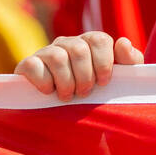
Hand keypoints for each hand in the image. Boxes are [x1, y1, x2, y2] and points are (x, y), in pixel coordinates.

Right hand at [15, 32, 142, 100]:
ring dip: (66, 82)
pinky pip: (32, 64)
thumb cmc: (95, 92)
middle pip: (79, 49)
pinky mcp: (27, 64)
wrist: (64, 114)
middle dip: (85, 76)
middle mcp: (68, 43)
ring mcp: (46, 52)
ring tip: (68, 96)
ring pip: (58, 57)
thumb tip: (123, 42)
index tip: (104, 83)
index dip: (104, 63)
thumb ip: (129, 61)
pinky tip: (48, 92)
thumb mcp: (118, 78)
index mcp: (91, 42)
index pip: (99, 39)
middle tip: (85, 93)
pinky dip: (43, 81)